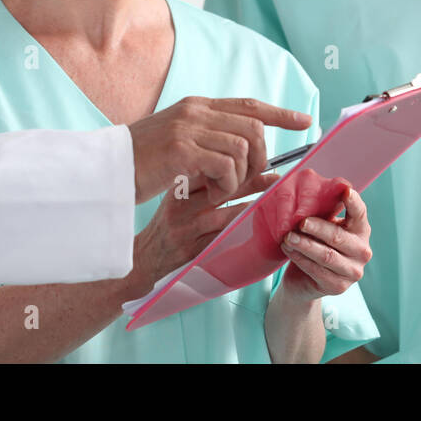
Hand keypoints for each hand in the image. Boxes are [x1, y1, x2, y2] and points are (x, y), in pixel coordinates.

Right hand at [125, 169, 280, 298]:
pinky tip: (259, 224)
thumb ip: (204, 183)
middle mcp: (180, 205)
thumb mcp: (178, 198)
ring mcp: (186, 228)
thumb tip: (245, 166)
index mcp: (177, 187)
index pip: (210, 165)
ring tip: (274, 201)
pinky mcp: (192, 249)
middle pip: (221, 186)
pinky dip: (244, 228)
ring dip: (254, 206)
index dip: (239, 161)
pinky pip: (224, 237)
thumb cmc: (167, 227)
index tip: (261, 160)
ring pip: (227, 212)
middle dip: (252, 181)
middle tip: (276, 178)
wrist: (143, 260)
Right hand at [128, 97, 308, 202]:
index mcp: (196, 107)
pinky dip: (225, 184)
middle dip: (260, 156)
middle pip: (253, 125)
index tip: (305, 121)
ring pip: (242, 146)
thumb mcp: (180, 146)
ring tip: (218, 191)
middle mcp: (195, 111)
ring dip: (239, 175)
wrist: (106, 171)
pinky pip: (225, 165)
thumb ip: (211, 141)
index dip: (279, 113)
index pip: (247, 104)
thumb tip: (252, 153)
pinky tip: (208, 193)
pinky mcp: (182, 148)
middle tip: (247, 180)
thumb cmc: (142, 165)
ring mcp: (188, 127)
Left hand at [277, 185, 371, 304]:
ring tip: (288, 237)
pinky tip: (289, 250)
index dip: (353, 201)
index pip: (359, 213)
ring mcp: (352, 271)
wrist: (305, 279)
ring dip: (305, 245)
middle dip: (318, 228)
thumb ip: (322, 212)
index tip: (345, 190)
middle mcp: (362, 251)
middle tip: (300, 222)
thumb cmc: (316, 244)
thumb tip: (308, 189)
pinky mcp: (339, 286)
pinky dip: (300, 259)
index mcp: (360, 230)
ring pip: (327, 256)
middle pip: (338, 236)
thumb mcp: (321, 226)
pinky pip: (317, 271)